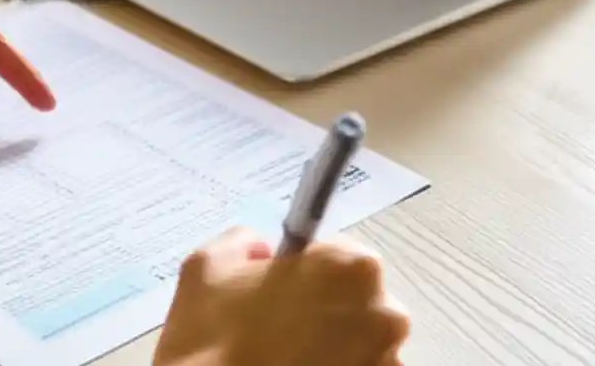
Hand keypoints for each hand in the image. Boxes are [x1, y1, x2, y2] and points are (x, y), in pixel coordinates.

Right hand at [154, 228, 409, 365]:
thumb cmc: (215, 338)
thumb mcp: (207, 265)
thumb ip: (244, 241)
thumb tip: (261, 251)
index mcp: (352, 267)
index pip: (338, 257)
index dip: (307, 274)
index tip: (282, 293)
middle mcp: (385, 312)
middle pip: (357, 301)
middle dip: (326, 311)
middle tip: (280, 330)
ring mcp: (387, 362)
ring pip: (362, 344)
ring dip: (335, 348)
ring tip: (287, 359)